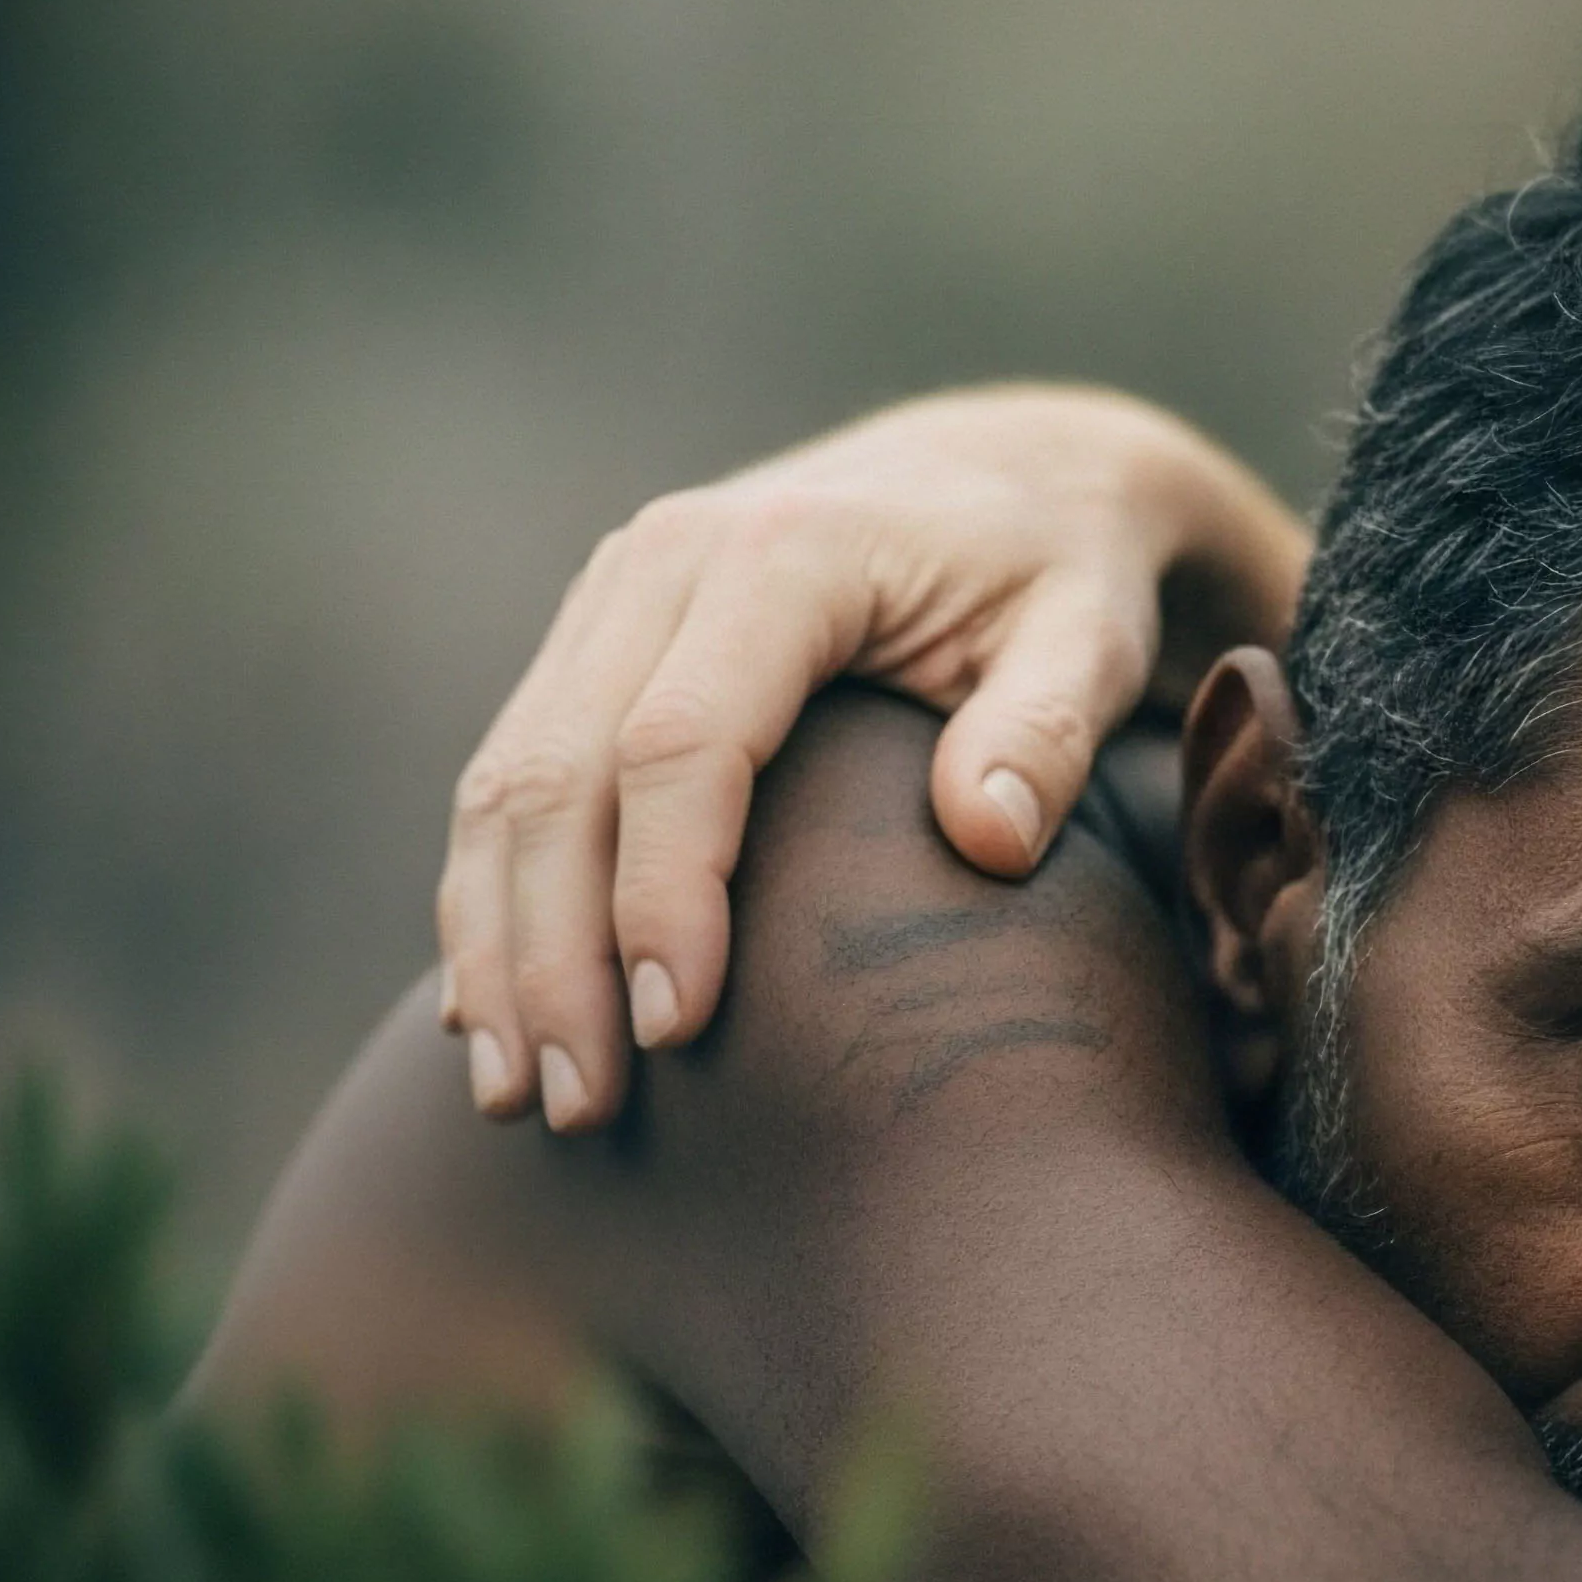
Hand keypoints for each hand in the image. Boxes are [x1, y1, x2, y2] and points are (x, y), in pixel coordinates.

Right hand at [438, 384, 1305, 1129]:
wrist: (1005, 474)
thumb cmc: (1061, 573)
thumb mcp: (1090, 636)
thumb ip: (1047, 728)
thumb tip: (987, 836)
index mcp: (785, 553)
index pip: (683, 742)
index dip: (665, 893)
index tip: (678, 1029)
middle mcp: (664, 559)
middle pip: (559, 775)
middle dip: (553, 954)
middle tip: (575, 1107)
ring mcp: (611, 598)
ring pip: (506, 784)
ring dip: (497, 946)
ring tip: (522, 1096)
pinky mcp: (592, 641)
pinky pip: (510, 777)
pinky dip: (491, 900)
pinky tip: (493, 1016)